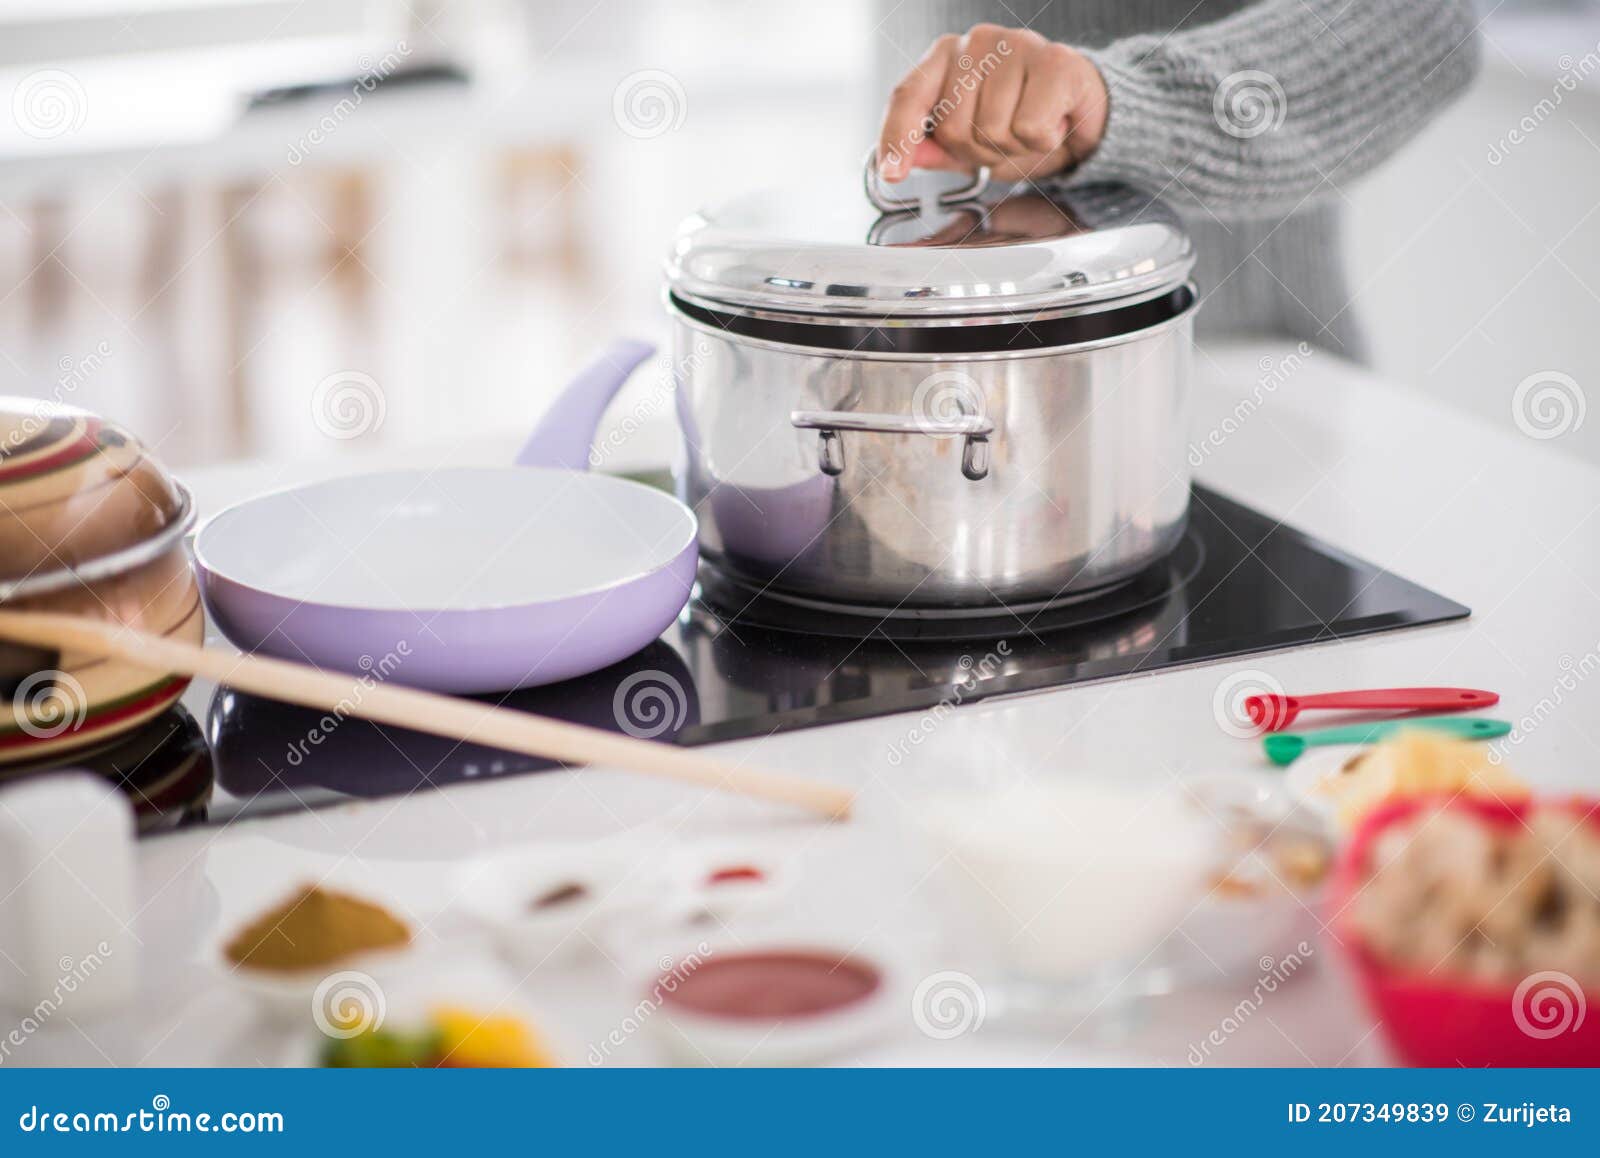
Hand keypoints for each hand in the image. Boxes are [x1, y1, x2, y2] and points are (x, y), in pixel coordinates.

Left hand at [877, 25, 1108, 184]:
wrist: (1084, 105)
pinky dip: (1042, 141)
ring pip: (992, 131)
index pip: (908, 95)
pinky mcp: (1055, 60)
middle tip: (1004, 139)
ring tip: (1029, 129)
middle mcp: (976, 42)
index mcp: (945, 55)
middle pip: (953, 128)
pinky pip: (1029, 128)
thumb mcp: (971, 138)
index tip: (891, 172)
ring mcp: (1015, 45)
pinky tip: (1052, 123)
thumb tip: (898, 162)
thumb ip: (934, 148)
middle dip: (977, 152)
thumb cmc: (1023, 115)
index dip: (896, 137)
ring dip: (1013, 148)